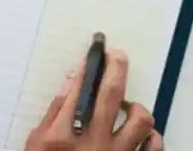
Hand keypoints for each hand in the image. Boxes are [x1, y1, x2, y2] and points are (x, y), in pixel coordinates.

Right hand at [24, 48, 163, 150]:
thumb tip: (72, 82)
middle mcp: (93, 143)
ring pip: (141, 120)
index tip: (95, 51)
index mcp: (63, 135)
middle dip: (116, 67)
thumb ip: (54, 113)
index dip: (90, 66)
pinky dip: (152, 135)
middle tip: (117, 54)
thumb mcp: (37, 143)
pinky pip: (155, 146)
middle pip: (111, 94)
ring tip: (126, 106)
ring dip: (135, 107)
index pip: (79, 89)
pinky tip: (142, 133)